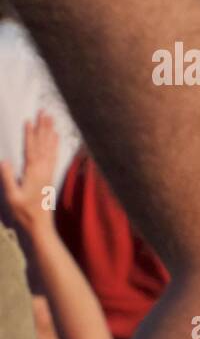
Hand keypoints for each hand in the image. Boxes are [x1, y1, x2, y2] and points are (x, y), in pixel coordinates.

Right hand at [0, 111, 58, 234]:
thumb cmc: (22, 212)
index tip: (29, 120)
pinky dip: (55, 145)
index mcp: (33, 174)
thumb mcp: (11, 197)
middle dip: (44, 128)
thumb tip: (4, 161)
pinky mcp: (50, 177)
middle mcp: (43, 171)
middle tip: (45, 112)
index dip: (30, 135)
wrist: (39, 225)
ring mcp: (48, 173)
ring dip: (50, 133)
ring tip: (51, 120)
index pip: (32, 150)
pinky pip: (54, 157)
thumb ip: (8, 179)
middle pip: (44, 145)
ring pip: (50, 149)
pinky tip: (56, 138)